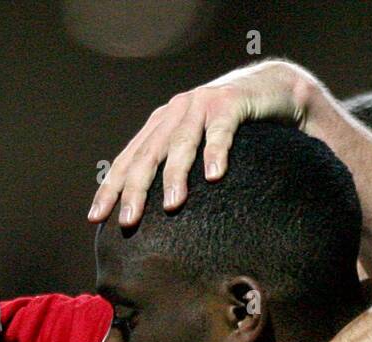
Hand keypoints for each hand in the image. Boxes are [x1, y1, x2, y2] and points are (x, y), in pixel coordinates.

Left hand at [88, 59, 329, 227]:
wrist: (276, 90)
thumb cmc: (236, 130)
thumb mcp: (199, 147)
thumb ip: (177, 169)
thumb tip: (159, 216)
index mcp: (161, 126)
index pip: (129, 160)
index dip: (111, 188)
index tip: (95, 218)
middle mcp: (175, 112)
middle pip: (148, 154)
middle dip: (135, 189)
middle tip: (128, 221)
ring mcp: (201, 104)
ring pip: (182, 142)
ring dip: (175, 175)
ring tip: (173, 205)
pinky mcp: (231, 101)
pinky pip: (221, 130)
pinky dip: (216, 152)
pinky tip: (214, 176)